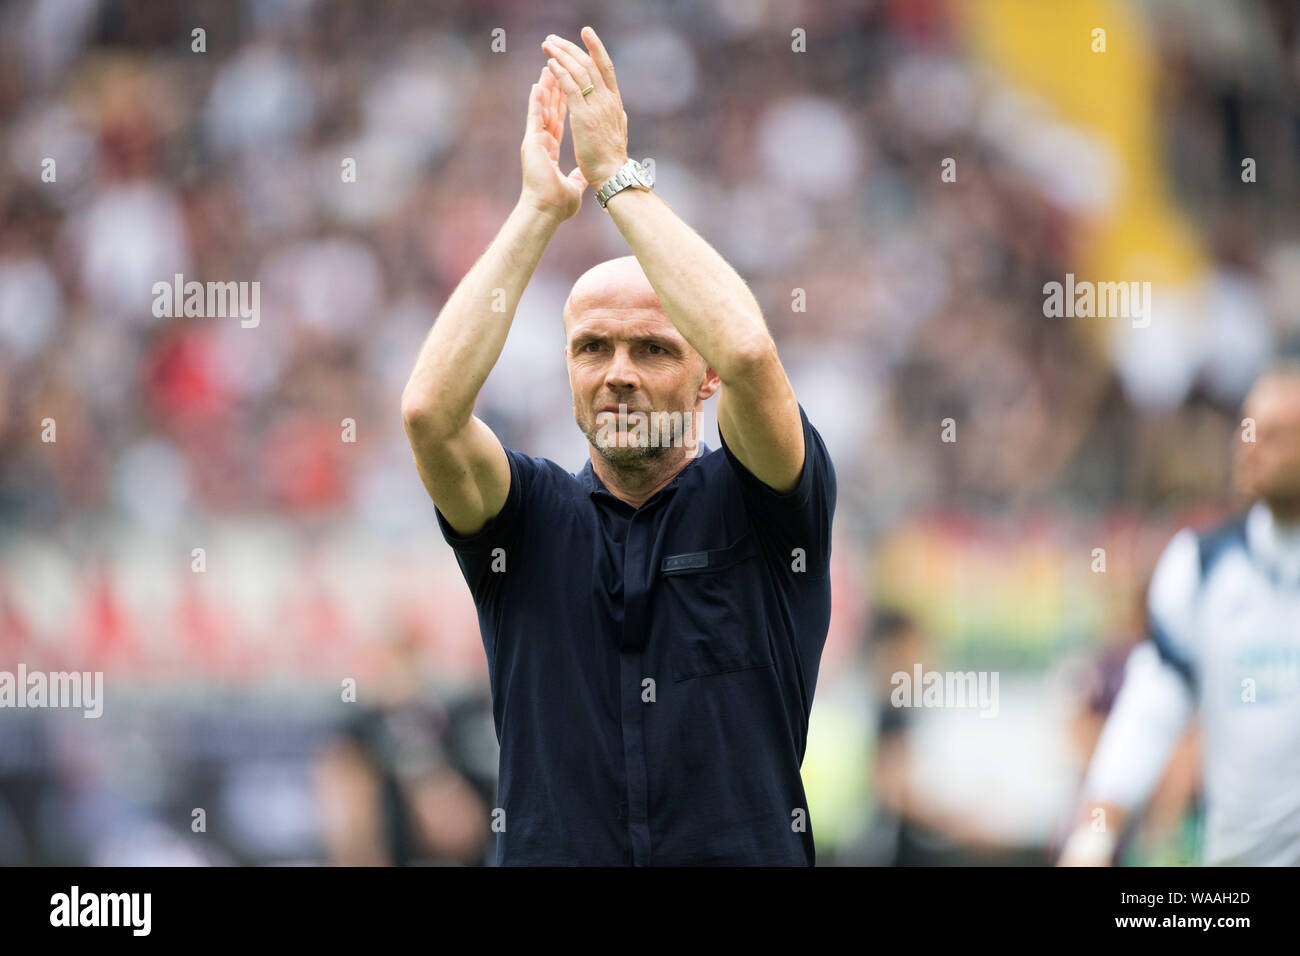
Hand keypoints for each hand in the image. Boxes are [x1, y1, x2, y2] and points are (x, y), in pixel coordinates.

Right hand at [520, 65, 587, 221]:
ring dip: (546, 89)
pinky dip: (537, 102)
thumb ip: (577, 178)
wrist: (546, 211)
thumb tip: (584, 177)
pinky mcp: (532, 143)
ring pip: (541, 109)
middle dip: (555, 88)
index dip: (563, 103)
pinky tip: (538, 86)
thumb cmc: (557, 205)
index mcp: (550, 151)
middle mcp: (542, 143)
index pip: (559, 122)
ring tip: (548, 68)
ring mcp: (536, 142)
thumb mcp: (573, 187)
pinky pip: (535, 118)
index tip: (567, 87)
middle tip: (557, 67)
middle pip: (550, 109)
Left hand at [541, 27, 628, 188]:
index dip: (596, 48)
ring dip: (561, 56)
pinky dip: (560, 74)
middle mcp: (607, 101)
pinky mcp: (584, 117)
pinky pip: (571, 89)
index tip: (586, 33)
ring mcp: (597, 108)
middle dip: (571, 48)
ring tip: (547, 45)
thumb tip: (619, 113)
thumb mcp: (618, 133)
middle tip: (554, 38)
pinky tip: (550, 64)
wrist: (613, 176)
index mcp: (614, 104)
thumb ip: (616, 119)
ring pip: (579, 72)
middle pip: (589, 64)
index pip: (605, 68)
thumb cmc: (613, 161)